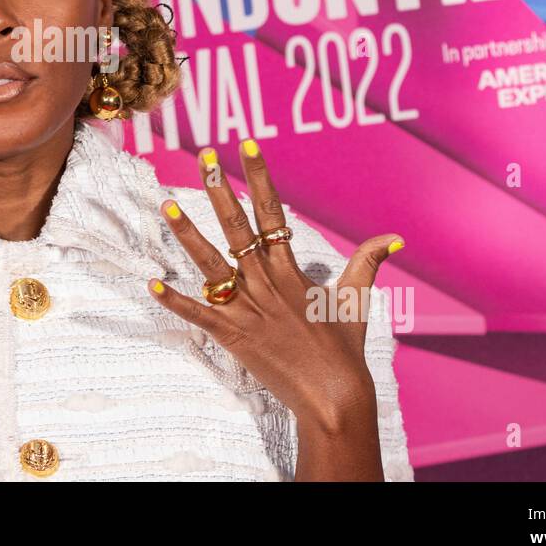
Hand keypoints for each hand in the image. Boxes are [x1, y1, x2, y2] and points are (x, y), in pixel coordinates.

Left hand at [146, 139, 403, 435]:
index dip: (259, 177)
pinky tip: (152, 285)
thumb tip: (393, 237)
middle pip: (238, 227)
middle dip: (218, 190)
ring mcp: (248, 309)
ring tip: (165, 206)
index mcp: (291, 270)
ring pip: (212, 264)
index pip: (272, 212)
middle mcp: (267, 283)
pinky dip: (176, 302)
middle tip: (202, 157)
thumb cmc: (343, 351)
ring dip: (188, 235)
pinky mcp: (234, 337)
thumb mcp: (356, 301)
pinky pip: (201, 315)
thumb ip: (366, 263)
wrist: (335, 399)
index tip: (246, 145)